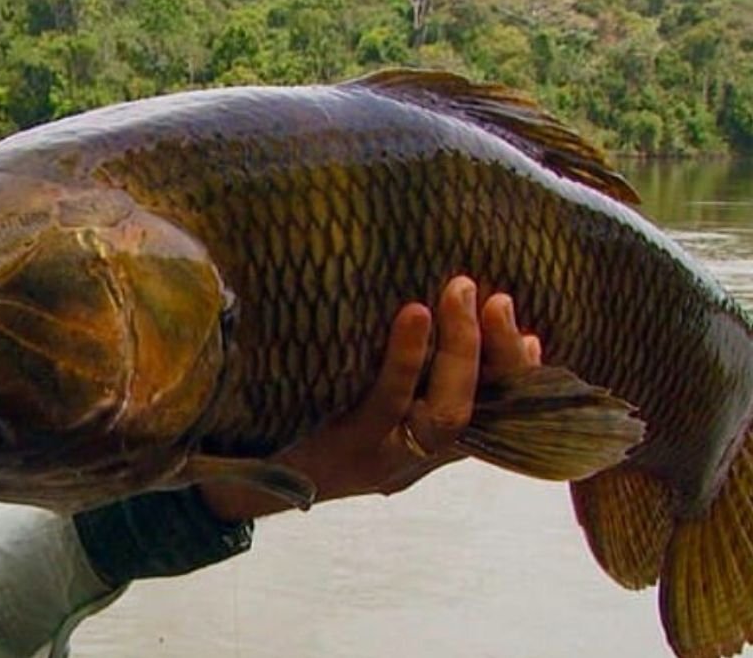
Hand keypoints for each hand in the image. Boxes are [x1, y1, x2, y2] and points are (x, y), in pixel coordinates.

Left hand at [200, 276, 541, 521]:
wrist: (238, 479)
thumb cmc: (301, 427)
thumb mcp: (358, 408)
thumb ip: (399, 378)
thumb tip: (426, 302)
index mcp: (422, 449)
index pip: (494, 416)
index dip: (519, 376)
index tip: (531, 333)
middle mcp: (414, 459)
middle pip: (482, 412)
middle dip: (499, 354)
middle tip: (497, 296)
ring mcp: (383, 456)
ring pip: (449, 411)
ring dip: (462, 348)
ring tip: (461, 291)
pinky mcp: (346, 447)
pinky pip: (387, 400)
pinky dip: (406, 356)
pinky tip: (413, 314)